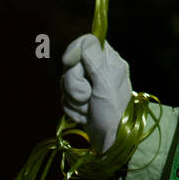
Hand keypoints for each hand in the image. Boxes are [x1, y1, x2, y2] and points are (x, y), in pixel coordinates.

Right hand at [60, 34, 132, 153]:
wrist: (111, 141)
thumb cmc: (113, 112)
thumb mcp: (106, 84)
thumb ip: (95, 61)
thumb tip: (87, 39)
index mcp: (109, 61)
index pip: (86, 42)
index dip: (74, 50)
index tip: (69, 61)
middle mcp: (98, 69)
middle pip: (71, 65)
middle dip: (75, 84)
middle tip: (88, 97)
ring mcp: (88, 85)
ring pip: (66, 83)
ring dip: (75, 100)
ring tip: (89, 109)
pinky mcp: (79, 99)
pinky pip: (65, 98)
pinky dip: (74, 109)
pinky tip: (85, 116)